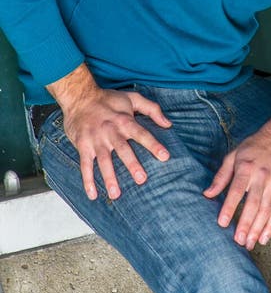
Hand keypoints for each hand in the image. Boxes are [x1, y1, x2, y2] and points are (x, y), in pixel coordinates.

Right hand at [47, 64, 170, 200]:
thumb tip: (168, 124)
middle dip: (132, 164)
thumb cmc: (108, 99)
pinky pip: (85, 165)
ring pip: (104, 161)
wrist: (79, 97)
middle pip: (123, 150)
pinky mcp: (83, 146)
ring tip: (116, 194)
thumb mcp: (132, 98)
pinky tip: (93, 195)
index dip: (153, 145)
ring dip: (109, 178)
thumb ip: (152, 109)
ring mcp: (96, 140)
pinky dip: (88, 181)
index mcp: (125, 120)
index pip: (142, 134)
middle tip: (142, 180)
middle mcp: (111, 131)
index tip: (165, 157)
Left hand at [203, 109, 270, 249]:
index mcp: (247, 167)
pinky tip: (264, 238)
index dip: (230, 207)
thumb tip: (207, 194)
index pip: (237, 190)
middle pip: (254, 203)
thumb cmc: (253, 147)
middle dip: (246, 224)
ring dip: (258, 229)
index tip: (222, 223)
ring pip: (267, 209)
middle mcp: (262, 176)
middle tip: (237, 241)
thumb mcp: (233, 155)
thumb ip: (221, 176)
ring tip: (248, 244)